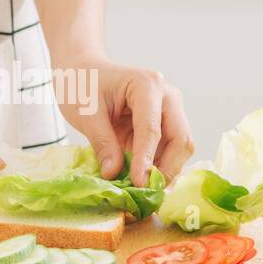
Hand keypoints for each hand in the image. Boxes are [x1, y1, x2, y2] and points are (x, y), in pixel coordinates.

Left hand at [53, 57, 193, 186]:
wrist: (83, 70)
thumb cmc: (82, 84)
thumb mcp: (86, 113)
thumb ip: (102, 143)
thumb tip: (115, 174)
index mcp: (147, 86)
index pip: (152, 129)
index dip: (147, 160)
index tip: (139, 185)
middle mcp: (167, 96)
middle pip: (180, 139)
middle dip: (167, 169)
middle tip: (148, 193)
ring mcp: (169, 110)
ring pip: (179, 148)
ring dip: (165, 171)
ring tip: (145, 192)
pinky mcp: (164, 124)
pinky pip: (169, 150)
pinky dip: (159, 168)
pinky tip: (143, 182)